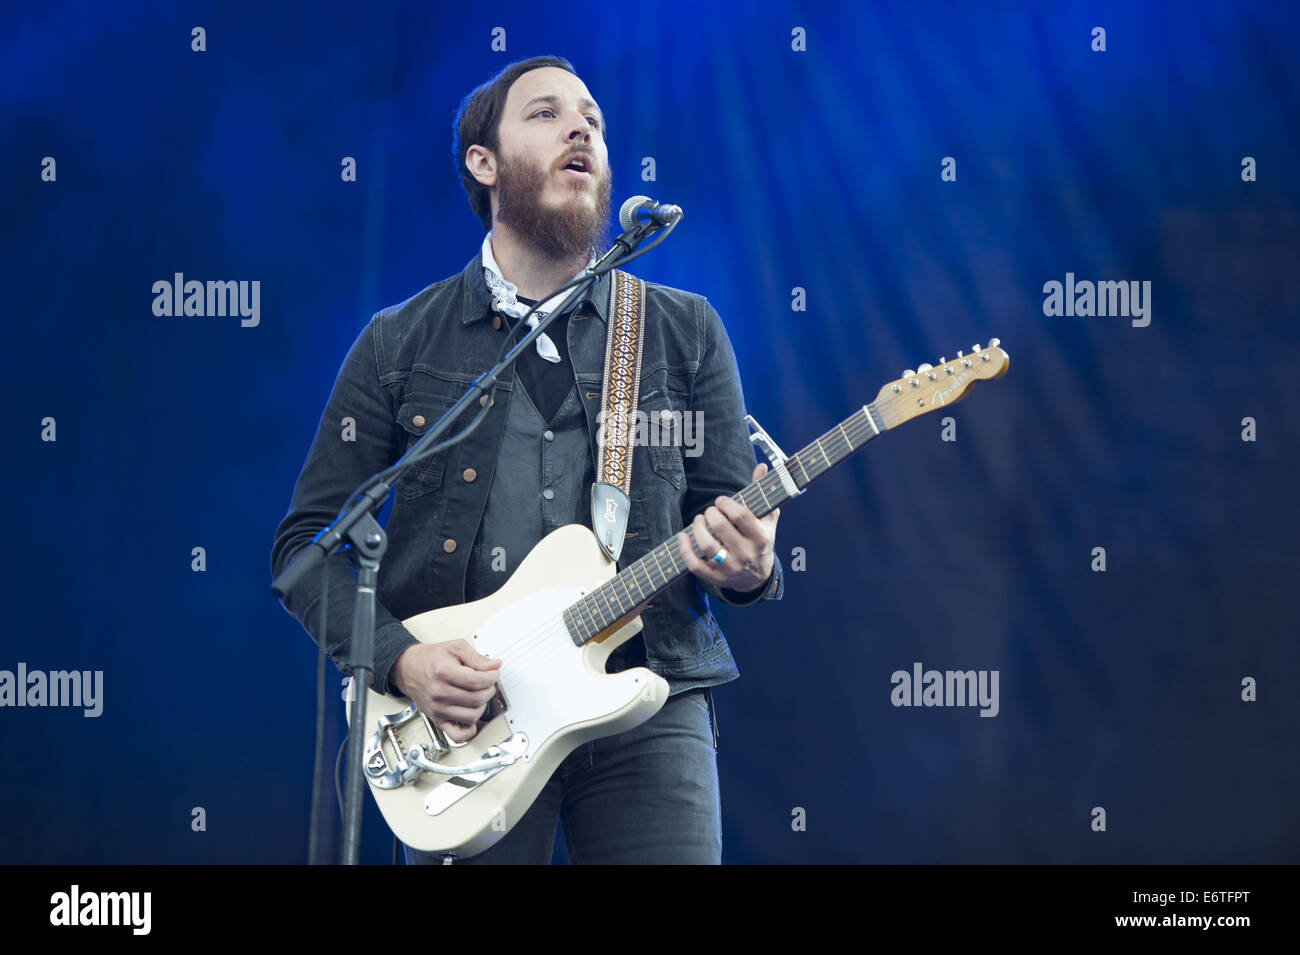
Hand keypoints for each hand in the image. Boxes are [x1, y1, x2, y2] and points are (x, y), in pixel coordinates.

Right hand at [390, 640, 500, 743]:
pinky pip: (457, 735)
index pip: (476, 681)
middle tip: (488, 683)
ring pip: (471, 716)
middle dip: (489, 690)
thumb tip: (495, 666)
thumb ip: (477, 657)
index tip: (493, 674)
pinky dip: (469, 730)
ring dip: (482, 706)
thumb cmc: (431, 658)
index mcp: (443, 672)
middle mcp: (439, 693)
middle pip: (476, 699)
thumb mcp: (455, 648)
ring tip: (479, 696)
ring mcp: (437, 708)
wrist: (408, 668)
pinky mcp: (437, 719)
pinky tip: (472, 718)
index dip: (491, 678)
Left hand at [676, 462, 779, 594]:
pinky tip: (682, 536)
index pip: (740, 516)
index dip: (726, 504)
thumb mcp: (767, 518)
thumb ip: (763, 492)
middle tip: (711, 511)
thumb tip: (761, 467)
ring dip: (698, 528)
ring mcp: (730, 567)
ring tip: (699, 519)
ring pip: (707, 546)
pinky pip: (694, 565)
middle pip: (720, 528)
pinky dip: (685, 549)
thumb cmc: (760, 540)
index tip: (721, 501)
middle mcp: (746, 554)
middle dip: (711, 513)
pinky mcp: (716, 577)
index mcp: (760, 537)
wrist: (758, 576)